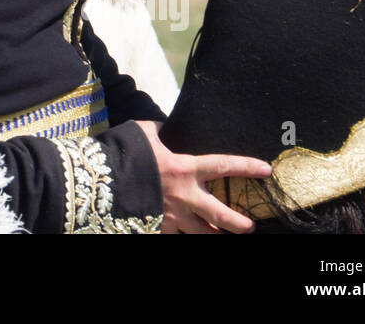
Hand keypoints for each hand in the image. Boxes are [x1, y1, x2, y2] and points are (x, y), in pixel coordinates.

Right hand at [134, 120, 270, 233]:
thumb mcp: (143, 132)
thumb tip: (167, 127)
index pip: (224, 166)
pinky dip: (181, 235)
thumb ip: (159, 131)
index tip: (266, 170)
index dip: (247, 167)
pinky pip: (175, 237)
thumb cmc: (122, 152)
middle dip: (239, 224)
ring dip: (214, 235)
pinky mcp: (157, 229)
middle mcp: (184, 196)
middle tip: (248, 226)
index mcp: (184, 168)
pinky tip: (183, 234)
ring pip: (202, 234)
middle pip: (222, 216)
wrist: (99, 181)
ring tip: (220, 236)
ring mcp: (171, 217)